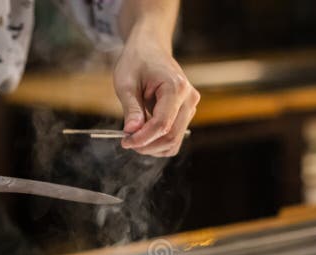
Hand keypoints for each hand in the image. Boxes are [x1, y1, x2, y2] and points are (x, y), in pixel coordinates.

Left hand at [113, 37, 199, 156]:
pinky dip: (158, 143)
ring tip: (134, 137)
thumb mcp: (126, 83)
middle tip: (127, 141)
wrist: (150, 48)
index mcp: (176, 88)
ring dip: (153, 146)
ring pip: (174, 141)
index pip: (162, 124)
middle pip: (171, 136)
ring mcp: (190, 107)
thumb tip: (131, 132)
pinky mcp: (186, 113)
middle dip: (147, 145)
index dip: (142, 138)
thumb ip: (131, 108)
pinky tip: (144, 135)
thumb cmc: (137, 61)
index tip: (125, 141)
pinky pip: (174, 138)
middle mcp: (189, 99)